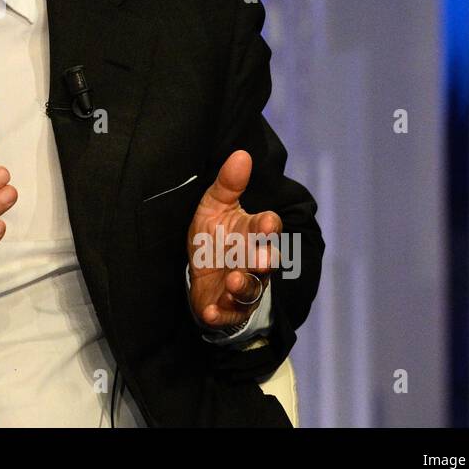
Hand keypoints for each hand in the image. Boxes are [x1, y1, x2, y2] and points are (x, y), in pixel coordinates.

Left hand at [186, 150, 282, 330]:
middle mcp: (253, 261)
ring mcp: (242, 286)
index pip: (267, 228)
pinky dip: (220, 314)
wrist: (201, 271)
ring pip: (250, 289)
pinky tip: (210, 312)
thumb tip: (241, 153)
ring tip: (232, 282)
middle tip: (260, 259)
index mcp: (252, 233)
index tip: (264, 222)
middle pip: (266, 262)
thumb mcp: (215, 206)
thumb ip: (227, 184)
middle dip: (264, 261)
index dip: (267, 226)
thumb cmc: (214, 234)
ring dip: (243, 287)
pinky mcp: (227, 308)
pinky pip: (228, 314)